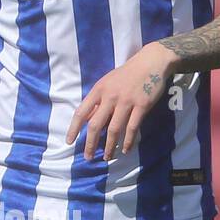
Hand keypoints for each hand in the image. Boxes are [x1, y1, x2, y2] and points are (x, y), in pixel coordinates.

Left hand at [66, 40, 175, 160]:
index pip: (81, 112)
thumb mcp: (107, 83)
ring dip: (110, 146)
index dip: (73, 128)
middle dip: (91, 144)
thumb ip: (97, 101)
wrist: (150, 62)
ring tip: (107, 157)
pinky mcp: (142, 106)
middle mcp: (110, 96)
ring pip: (114, 129)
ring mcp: (126, 101)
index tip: (69, 141)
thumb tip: (86, 119)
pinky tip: (125, 150)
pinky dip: (128, 141)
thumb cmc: (126, 74)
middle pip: (96, 125)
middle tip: (88, 157)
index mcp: (99, 90)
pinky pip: (132, 128)